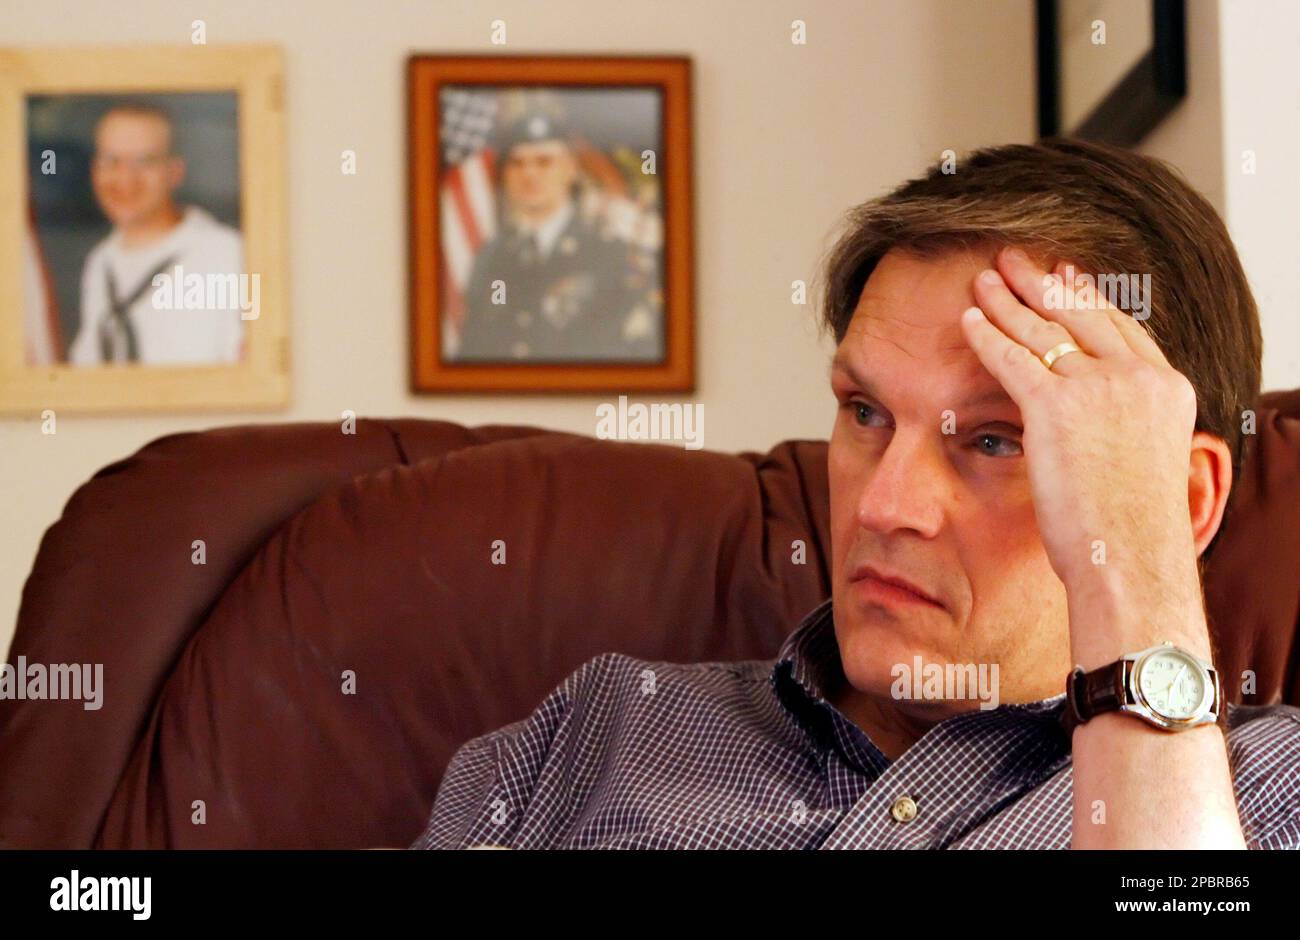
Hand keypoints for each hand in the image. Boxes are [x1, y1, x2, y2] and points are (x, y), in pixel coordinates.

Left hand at [959, 247, 1202, 615]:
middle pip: (1080, 315)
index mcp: (1167, 388)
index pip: (1120, 327)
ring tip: (982, 282)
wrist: (1131, 559)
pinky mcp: (1056, 407)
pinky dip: (987, 336)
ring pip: (1042, 331)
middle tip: (1014, 261)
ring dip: (1007, 301)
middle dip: (1042, 283)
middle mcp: (1137, 378)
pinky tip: (968, 321)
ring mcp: (1098, 388)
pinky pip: (1012, 358)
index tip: (1065, 276)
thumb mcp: (1146, 464)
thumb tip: (1100, 429)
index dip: (1086, 298)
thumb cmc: (1133, 532)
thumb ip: (1127, 429)